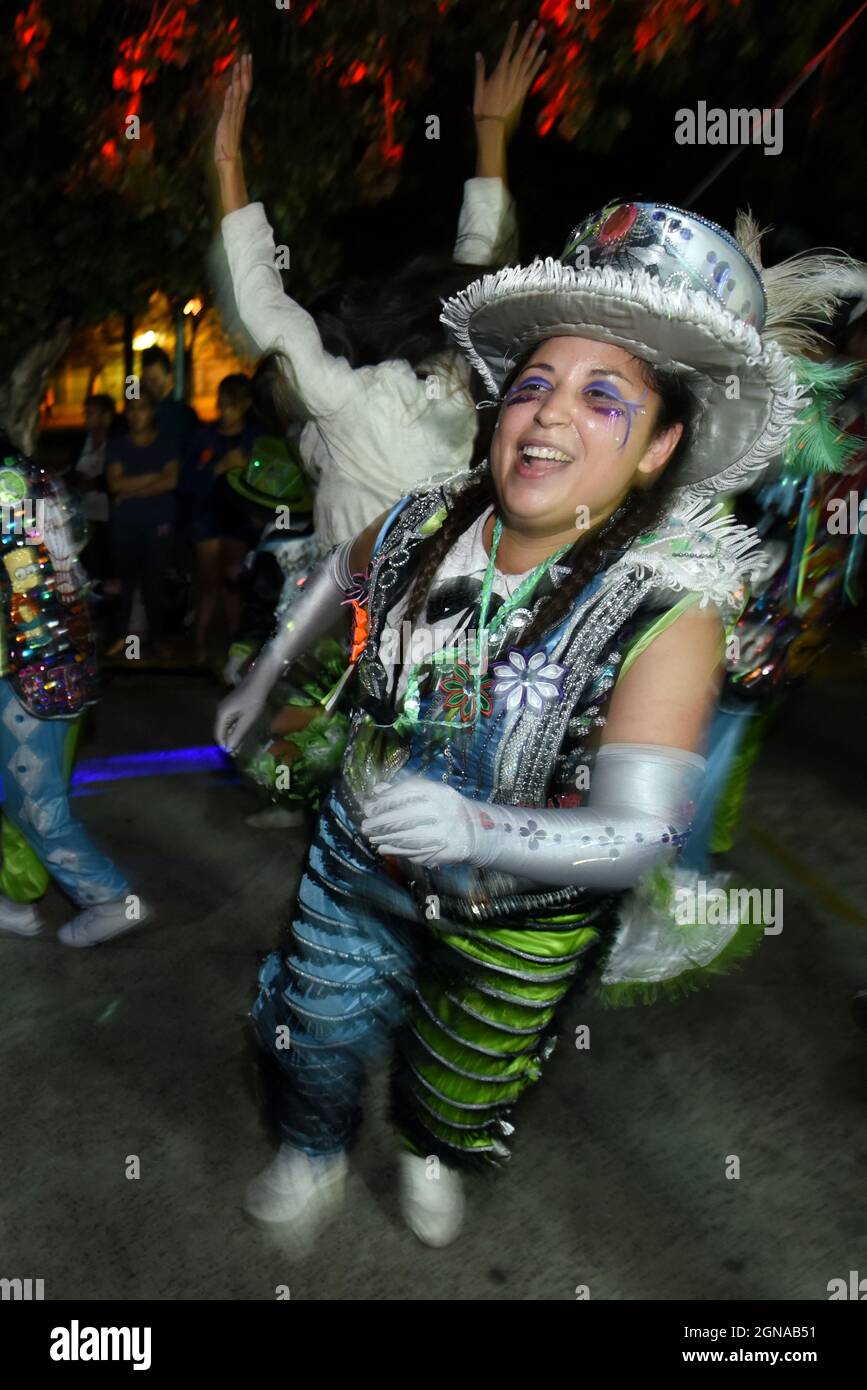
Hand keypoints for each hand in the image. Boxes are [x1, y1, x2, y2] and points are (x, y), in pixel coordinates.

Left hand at [214, 53, 251, 166]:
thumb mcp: (227, 121)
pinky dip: (231, 96)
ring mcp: (234, 116)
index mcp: (239, 110)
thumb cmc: (227, 142)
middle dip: (246, 71)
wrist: (228, 159)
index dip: (246, 73)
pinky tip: (232, 86)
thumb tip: (230, 92)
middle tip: (247, 55)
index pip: (245, 88)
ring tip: (239, 64)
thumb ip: (229, 107)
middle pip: (245, 87)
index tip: (247, 59)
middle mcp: (239, 111)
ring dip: (239, 78)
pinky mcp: (227, 122)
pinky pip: (230, 107)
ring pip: (239, 94)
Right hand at [215, 653, 274, 751]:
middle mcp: (220, 711)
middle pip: (221, 731)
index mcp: (221, 715)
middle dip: (228, 741)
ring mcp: (225, 707)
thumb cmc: (254, 700)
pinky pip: (230, 720)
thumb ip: (237, 734)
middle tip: (238, 752)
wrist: (259, 681)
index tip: (234, 754)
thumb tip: (229, 749)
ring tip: (241, 744)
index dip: (225, 745)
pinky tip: (242, 732)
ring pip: (226, 726)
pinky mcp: (232, 705)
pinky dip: (235, 728)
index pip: (218, 735)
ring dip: (232, 735)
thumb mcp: (247, 720)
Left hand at [361, 776, 480, 867]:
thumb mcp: (430, 793)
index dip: (386, 799)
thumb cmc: (445, 808)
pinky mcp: (445, 851)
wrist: (476, 830)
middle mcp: (444, 811)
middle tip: (365, 825)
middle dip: (381, 821)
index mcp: (440, 792)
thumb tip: (376, 790)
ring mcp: (445, 833)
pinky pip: (415, 852)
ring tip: (371, 837)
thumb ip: (404, 790)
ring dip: (385, 838)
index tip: (370, 805)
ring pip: (408, 837)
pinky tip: (383, 847)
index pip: (407, 792)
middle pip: (405, 816)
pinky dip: (395, 850)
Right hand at [473, 21, 545, 142]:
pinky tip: (543, 53)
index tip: (516, 23)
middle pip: (521, 53)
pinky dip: (538, 62)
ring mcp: (519, 84)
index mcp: (499, 75)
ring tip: (542, 33)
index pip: (507, 50)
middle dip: (528, 37)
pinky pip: (532, 74)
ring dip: (536, 46)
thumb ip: (479, 71)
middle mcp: (511, 77)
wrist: (493, 128)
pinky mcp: (523, 91)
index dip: (512, 36)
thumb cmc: (482, 110)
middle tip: (535, 23)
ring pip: (529, 61)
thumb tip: (478, 54)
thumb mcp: (477, 90)